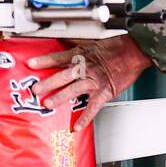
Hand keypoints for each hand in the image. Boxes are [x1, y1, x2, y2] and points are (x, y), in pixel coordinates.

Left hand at [27, 35, 153, 130]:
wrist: (134, 52)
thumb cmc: (115, 47)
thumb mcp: (91, 42)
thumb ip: (75, 44)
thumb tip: (63, 40)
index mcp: (81, 56)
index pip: (59, 58)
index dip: (44, 60)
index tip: (31, 64)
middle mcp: (85, 68)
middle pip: (63, 75)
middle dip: (48, 82)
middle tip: (35, 89)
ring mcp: (94, 81)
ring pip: (75, 89)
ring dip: (61, 97)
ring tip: (48, 104)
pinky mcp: (104, 92)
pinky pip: (93, 106)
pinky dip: (85, 118)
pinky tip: (76, 126)